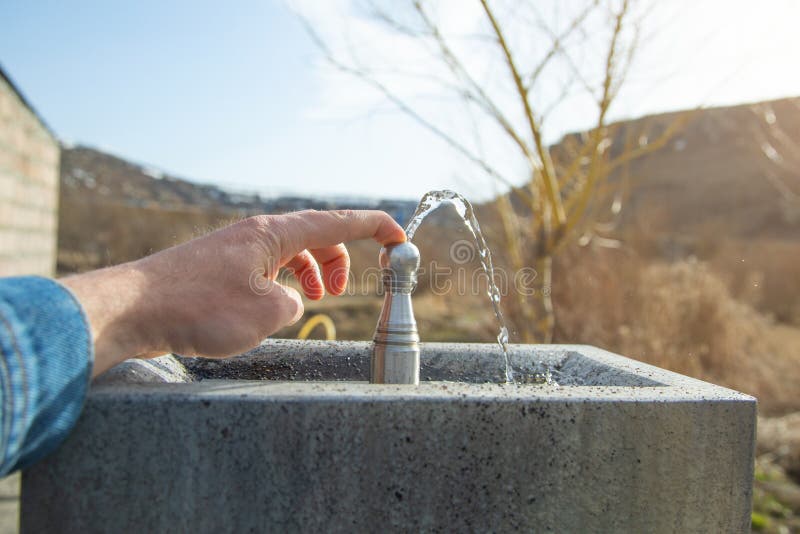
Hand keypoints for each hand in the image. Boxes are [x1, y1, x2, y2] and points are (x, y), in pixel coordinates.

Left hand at [61, 210, 405, 376]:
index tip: (399, 235)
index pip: (335, 221)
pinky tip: (273, 307)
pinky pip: (265, 267)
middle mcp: (256, 234)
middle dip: (337, 260)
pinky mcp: (217, 268)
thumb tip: (289, 299)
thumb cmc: (197, 308)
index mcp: (274, 233)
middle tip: (341, 292)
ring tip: (311, 299)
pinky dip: (282, 282)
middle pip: (314, 235)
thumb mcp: (266, 313)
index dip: (373, 227)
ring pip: (289, 252)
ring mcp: (235, 249)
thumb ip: (294, 302)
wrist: (132, 310)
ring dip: (309, 273)